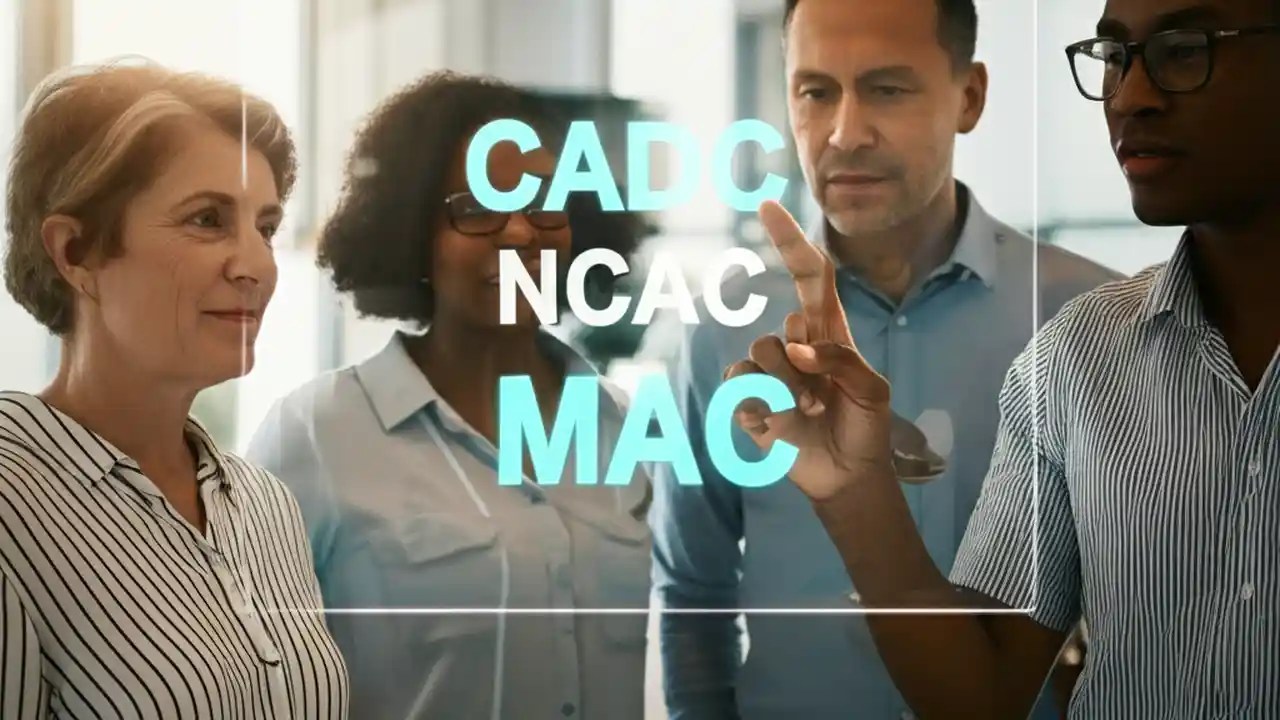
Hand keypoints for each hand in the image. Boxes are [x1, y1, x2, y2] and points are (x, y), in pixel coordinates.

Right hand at [724, 201, 894, 501]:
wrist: (848, 475)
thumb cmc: (866, 427)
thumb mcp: (874, 391)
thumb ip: (841, 360)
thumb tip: (796, 347)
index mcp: (828, 332)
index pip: (809, 275)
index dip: (790, 241)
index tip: (768, 208)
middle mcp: (794, 345)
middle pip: (782, 330)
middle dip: (803, 371)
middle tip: (824, 401)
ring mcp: (769, 373)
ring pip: (759, 357)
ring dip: (787, 391)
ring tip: (807, 414)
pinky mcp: (750, 401)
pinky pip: (739, 387)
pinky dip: (760, 407)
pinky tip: (777, 425)